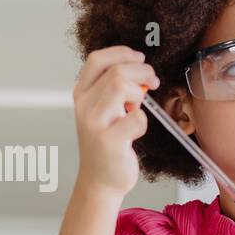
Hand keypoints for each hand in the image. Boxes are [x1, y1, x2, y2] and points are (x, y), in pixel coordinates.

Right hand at [72, 46, 159, 198]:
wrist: (100, 181)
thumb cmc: (106, 144)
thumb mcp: (102, 110)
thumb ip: (112, 88)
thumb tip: (139, 67)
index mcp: (81, 94)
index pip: (96, 59)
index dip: (122, 53)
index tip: (139, 59)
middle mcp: (84, 106)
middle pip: (116, 71)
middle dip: (142, 72)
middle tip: (152, 82)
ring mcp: (95, 124)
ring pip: (121, 86)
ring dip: (140, 93)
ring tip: (139, 106)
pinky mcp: (110, 141)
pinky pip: (137, 118)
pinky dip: (143, 121)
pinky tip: (136, 130)